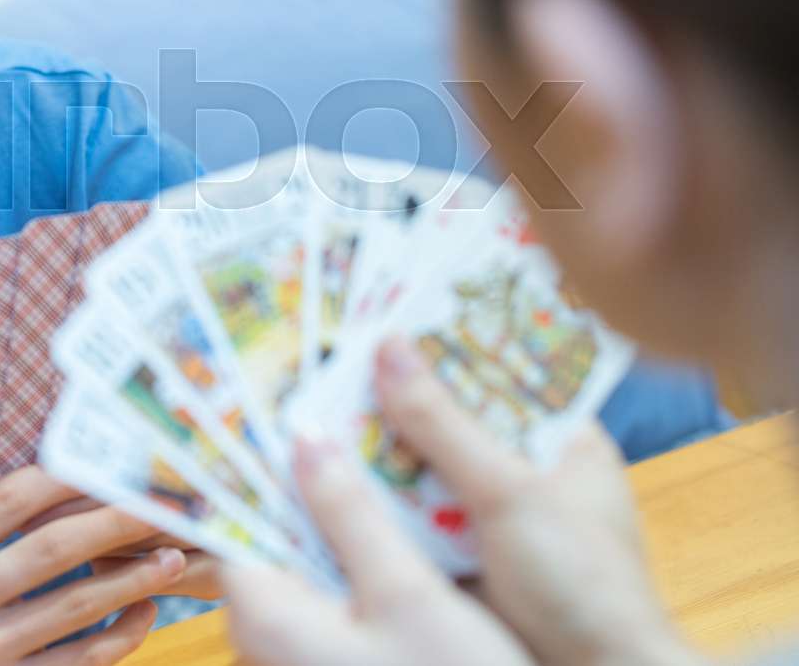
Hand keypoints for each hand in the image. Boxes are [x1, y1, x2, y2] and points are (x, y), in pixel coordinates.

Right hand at [0, 466, 184, 664]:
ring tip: (173, 558)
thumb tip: (62, 475)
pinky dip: (119, 638)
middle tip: (165, 504)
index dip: (68, 475)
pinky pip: (79, 663)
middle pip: (53, 549)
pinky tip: (145, 613)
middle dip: (117, 522)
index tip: (113, 459)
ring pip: (75, 608)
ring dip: (132, 579)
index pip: (10, 500)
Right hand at [225, 337, 701, 665]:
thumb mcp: (509, 490)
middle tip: (323, 349)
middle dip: (390, 391)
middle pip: (447, 413)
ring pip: (419, 464)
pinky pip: (406, 513)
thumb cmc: (581, 582)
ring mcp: (489, 515)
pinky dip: (371, 498)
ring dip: (372, 445)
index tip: (380, 304)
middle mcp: (523, 469)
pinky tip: (318, 471)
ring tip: (304, 399)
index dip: (439, 336)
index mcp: (559, 438)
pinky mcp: (458, 557)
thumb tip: (386, 345)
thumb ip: (444, 422)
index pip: (494, 366)